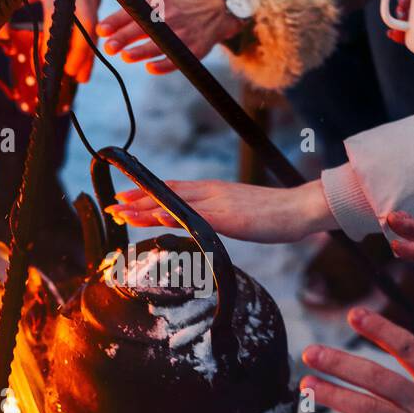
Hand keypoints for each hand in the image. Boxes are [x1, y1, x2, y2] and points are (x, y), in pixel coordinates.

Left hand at [0, 0, 100, 83]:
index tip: (46, 61)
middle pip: (86, 27)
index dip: (54, 43)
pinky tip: (83, 64)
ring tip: (80, 77)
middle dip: (79, 54)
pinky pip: (95, 27)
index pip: (58, 20)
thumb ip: (2, 11)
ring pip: (94, 30)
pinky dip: (89, 47)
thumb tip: (2, 37)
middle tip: (69, 74)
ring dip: (88, 55)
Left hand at [96, 0, 242, 73]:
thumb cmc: (179, 5)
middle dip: (124, 37)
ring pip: (159, 44)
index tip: (102, 30)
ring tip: (126, 56)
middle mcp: (170, 15)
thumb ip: (137, 9)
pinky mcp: (193, 49)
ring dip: (141, 51)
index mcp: (159, 1)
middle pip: (144, 27)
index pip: (134, 11)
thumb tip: (109, 26)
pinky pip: (176, 59)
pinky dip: (163, 65)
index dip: (116, 21)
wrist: (216, 11)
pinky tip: (150, 68)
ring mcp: (183, 33)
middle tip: (109, 46)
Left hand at [106, 178, 335, 243]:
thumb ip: (217, 216)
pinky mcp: (230, 217)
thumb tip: (199, 223)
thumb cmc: (274, 215)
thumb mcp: (238, 214)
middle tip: (113, 206)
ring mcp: (220, 203)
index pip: (173, 189)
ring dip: (147, 207)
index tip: (124, 197)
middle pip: (168, 193)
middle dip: (137, 200)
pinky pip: (197, 215)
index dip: (146, 192)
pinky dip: (176, 214)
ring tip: (123, 212)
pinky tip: (159, 217)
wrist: (301, 209)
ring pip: (176, 203)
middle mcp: (212, 192)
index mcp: (213, 191)